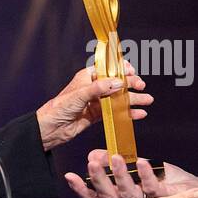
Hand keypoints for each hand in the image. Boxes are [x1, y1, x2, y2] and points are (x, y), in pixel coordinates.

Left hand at [36, 61, 151, 151]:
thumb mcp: (79, 95)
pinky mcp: (98, 115)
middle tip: (141, 86)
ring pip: (119, 98)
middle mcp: (94, 88)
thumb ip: (99, 89)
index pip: (107, 69)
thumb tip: (117, 82)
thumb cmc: (59, 108)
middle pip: (116, 83)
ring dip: (133, 99)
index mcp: (87, 77)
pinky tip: (138, 114)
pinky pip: (116, 112)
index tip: (132, 71)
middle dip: (130, 84)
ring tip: (147, 100)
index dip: (120, 69)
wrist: (50, 129)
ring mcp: (97, 102)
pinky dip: (127, 113)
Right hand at [65, 154, 197, 197]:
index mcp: (120, 196)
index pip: (96, 194)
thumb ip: (117, 161)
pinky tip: (142, 161)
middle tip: (90, 162)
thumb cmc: (163, 180)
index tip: (68, 175)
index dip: (81, 188)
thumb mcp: (138, 166)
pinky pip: (152, 187)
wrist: (196, 195)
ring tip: (114, 157)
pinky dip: (146, 173)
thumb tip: (94, 152)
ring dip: (120, 175)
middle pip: (108, 194)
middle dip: (98, 178)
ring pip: (128, 192)